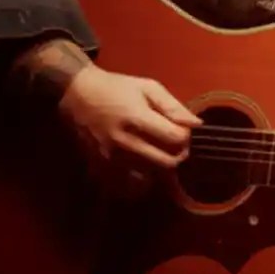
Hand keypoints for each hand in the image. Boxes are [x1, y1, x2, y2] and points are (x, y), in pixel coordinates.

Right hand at [22, 40, 202, 196]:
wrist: (77, 94)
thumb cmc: (117, 87)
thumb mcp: (148, 87)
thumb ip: (173, 106)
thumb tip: (196, 124)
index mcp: (137, 119)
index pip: (175, 139)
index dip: (187, 136)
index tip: (184, 130)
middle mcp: (124, 142)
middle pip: (166, 162)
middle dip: (178, 154)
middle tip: (176, 145)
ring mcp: (110, 157)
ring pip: (149, 177)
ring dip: (160, 168)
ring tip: (160, 154)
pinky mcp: (99, 166)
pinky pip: (126, 186)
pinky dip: (139, 181)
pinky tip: (143, 169)